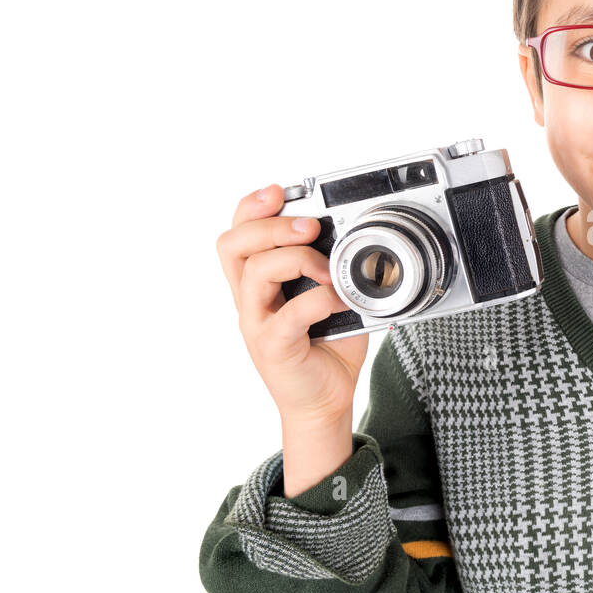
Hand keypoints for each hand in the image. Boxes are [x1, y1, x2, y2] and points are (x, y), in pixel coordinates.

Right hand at [216, 184, 369, 424]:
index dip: (251, 207)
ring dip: (296, 257)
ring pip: (255, 272)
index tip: (279, 191)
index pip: (237, 233)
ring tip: (327, 269)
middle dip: (271, 225)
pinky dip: (320, 299)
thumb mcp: (331, 296)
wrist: (324, 401)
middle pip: (233, 244)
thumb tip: (359, 237)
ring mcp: (256, 323)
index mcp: (258, 282)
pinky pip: (289, 313)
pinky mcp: (273, 346)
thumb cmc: (326, 346)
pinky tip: (340, 301)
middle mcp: (250, 299)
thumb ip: (333, 267)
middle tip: (309, 227)